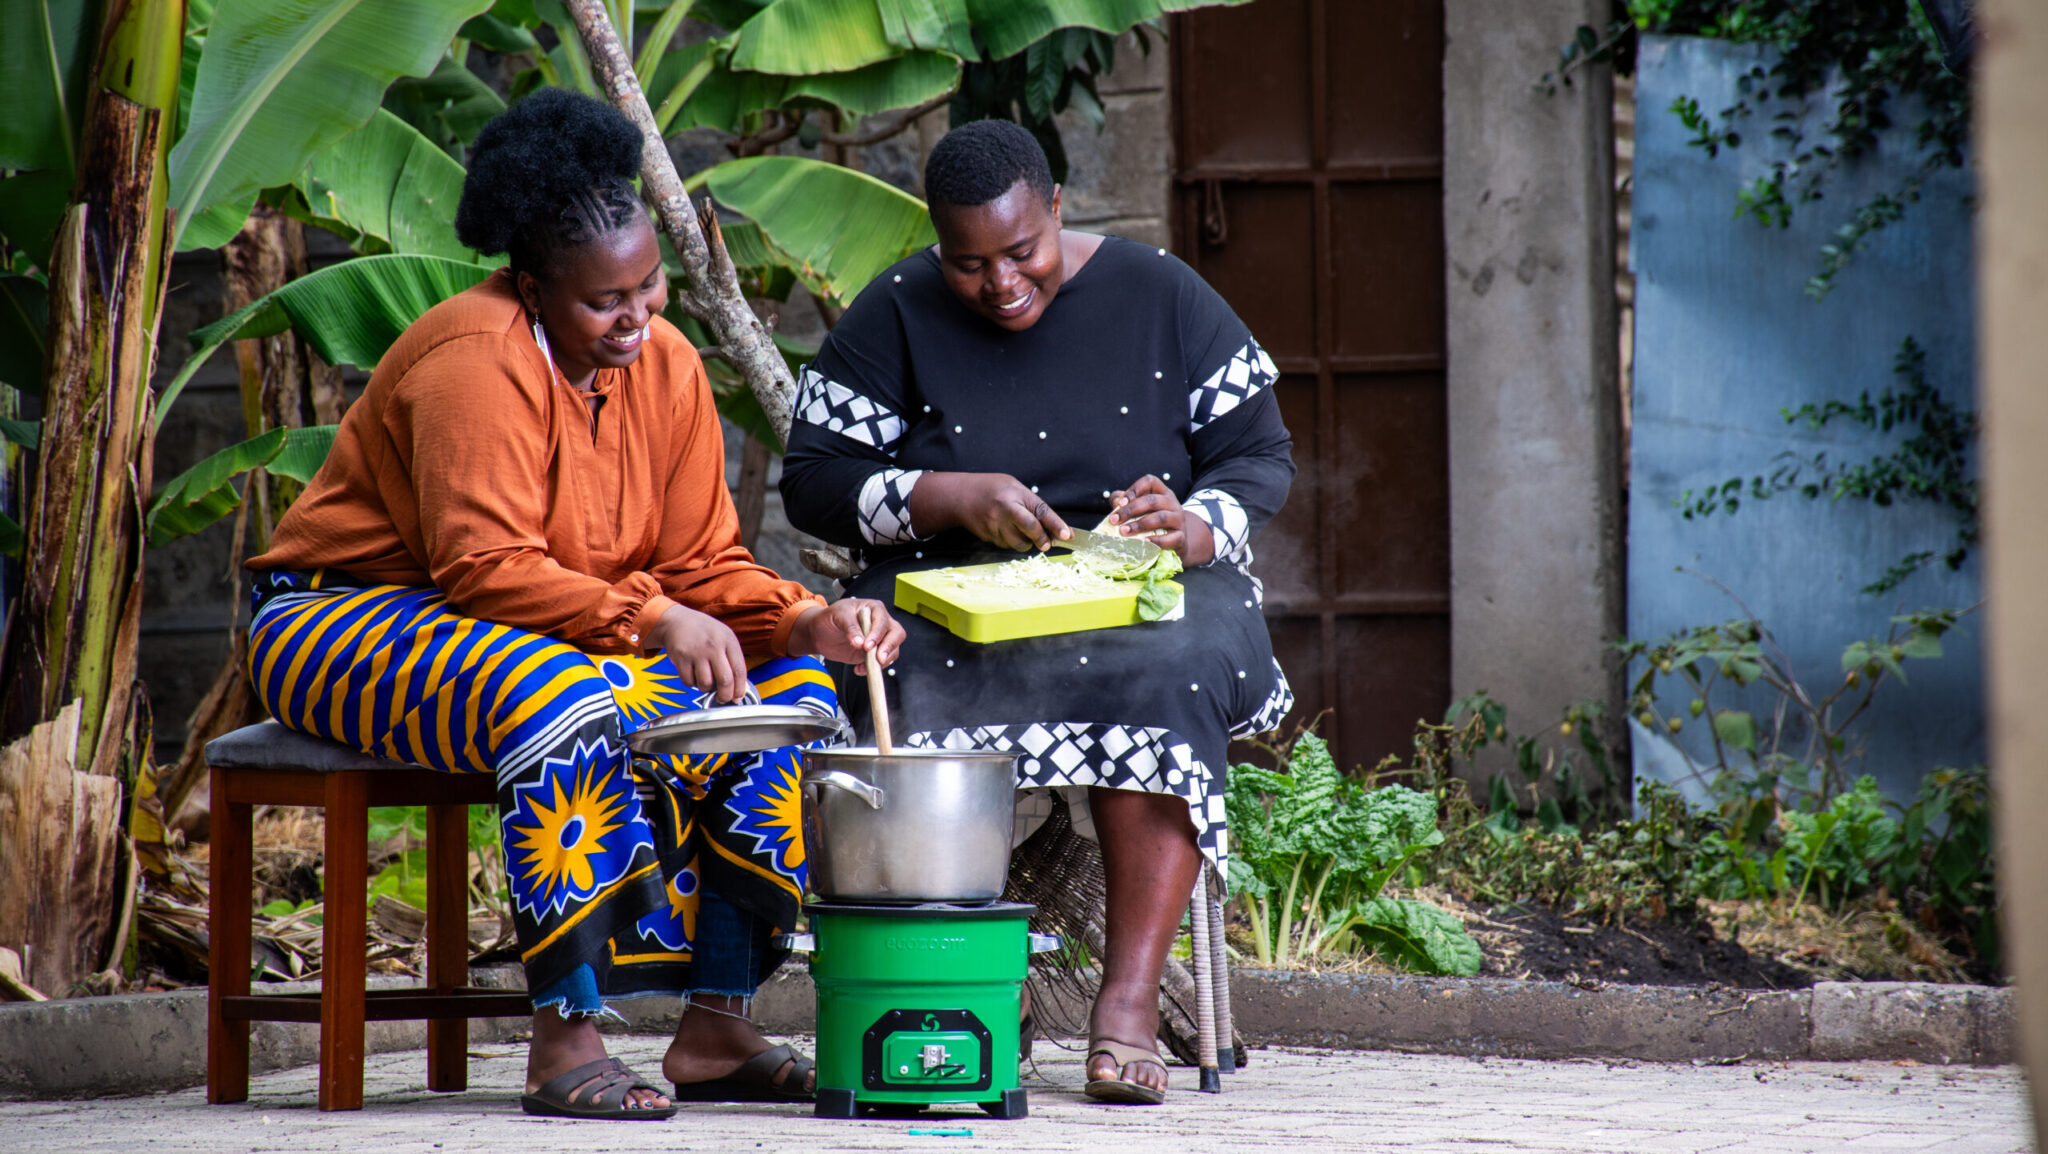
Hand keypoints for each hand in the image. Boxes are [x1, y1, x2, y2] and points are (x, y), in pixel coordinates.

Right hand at [646, 604, 748, 702]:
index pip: (739, 670)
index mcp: (728, 640)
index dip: (740, 689)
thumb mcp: (724, 638)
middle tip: (723, 699)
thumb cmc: (705, 633)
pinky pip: (689, 682)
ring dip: (706, 688)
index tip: (737, 697)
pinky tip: (693, 674)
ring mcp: (697, 652)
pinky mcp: (681, 658)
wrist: (677, 621)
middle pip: (725, 680)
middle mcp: (714, 645)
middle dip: (725, 696)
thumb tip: (742, 689)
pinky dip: (692, 683)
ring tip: (705, 680)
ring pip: (706, 684)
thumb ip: (733, 661)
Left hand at [791, 599, 904, 665]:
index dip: (877, 634)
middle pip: (897, 634)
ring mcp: (879, 639)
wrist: (821, 633)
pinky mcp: (874, 653)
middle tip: (878, 658)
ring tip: (865, 666)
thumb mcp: (838, 615)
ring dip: (883, 660)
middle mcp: (880, 623)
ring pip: (893, 649)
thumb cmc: (830, 618)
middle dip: (889, 647)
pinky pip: (882, 662)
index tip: (867, 646)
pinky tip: (859, 669)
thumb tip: (860, 642)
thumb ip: (850, 627)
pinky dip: (874, 668)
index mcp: (874, 609)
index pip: (883, 621)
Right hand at [907, 471, 1069, 552]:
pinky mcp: (988, 537)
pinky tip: (1005, 530)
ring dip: (1026, 543)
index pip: (1039, 511)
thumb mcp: (1015, 487)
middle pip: (1029, 530)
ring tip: (1022, 531)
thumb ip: (1032, 505)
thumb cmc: (992, 489)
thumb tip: (1055, 527)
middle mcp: (1004, 510)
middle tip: (1046, 544)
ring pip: (1019, 544)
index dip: (1055, 524)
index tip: (1067, 535)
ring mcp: (994, 526)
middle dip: (1041, 539)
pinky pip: (1006, 546)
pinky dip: (1011, 542)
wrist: (960, 496)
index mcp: (1014, 495)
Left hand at [1107, 474, 1214, 565]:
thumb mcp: (1140, 508)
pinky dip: (1157, 541)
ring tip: (1124, 532)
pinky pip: (1171, 538)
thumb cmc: (1153, 522)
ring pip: (1161, 518)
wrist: (1176, 541)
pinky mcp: (1181, 536)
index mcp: (1161, 492)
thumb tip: (1115, 502)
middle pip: (1152, 501)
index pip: (1150, 482)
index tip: (1120, 502)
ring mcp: (1178, 519)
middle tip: (1114, 520)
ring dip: (1140, 524)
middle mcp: (1172, 502)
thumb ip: (1125, 502)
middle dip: (1131, 510)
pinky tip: (1144, 543)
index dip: (1134, 489)